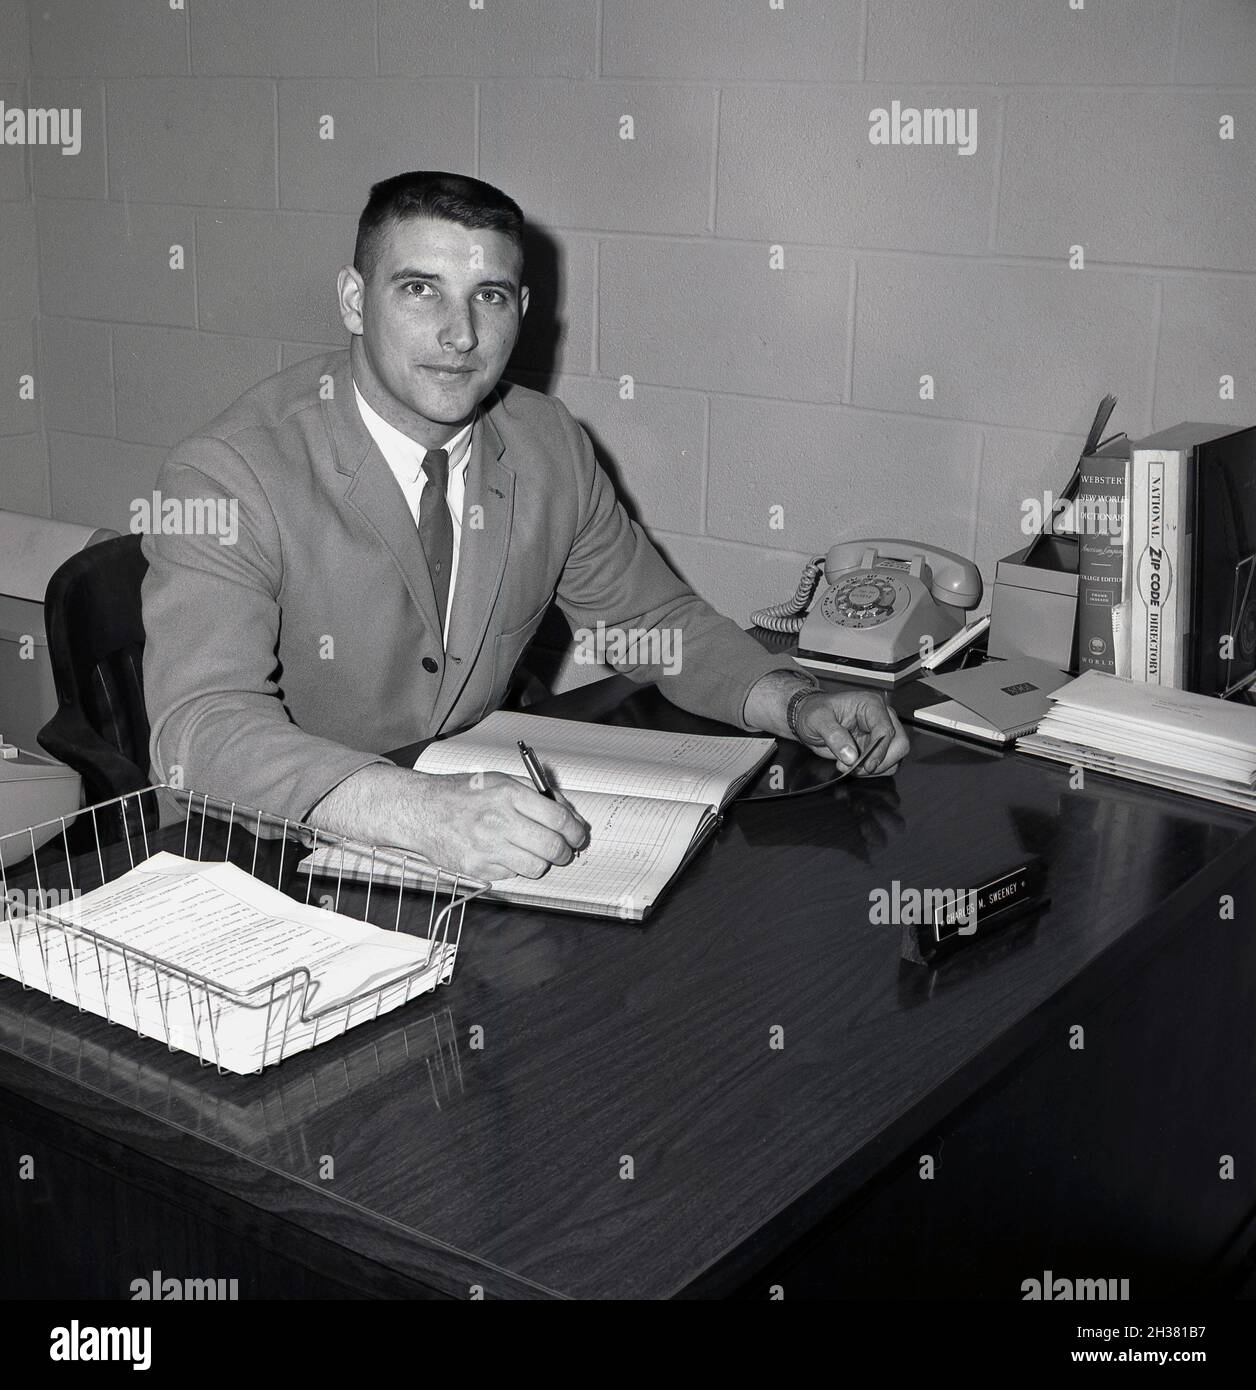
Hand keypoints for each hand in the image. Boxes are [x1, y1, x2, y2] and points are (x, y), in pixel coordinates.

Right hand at [418, 773, 590, 881]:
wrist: (421, 810)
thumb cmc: (463, 794)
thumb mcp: (502, 780)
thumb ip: (538, 795)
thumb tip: (570, 816)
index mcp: (508, 794)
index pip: (558, 818)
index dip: (576, 830)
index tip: (579, 835)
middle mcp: (497, 821)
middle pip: (552, 847)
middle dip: (566, 852)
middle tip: (565, 851)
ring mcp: (486, 847)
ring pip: (536, 867)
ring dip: (542, 862)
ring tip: (534, 851)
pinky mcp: (476, 868)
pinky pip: (512, 874)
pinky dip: (516, 866)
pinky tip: (504, 852)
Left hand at [792, 690, 908, 774]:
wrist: (809, 720)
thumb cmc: (814, 712)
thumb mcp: (817, 720)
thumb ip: (834, 736)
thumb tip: (851, 755)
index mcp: (870, 704)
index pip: (886, 729)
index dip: (880, 750)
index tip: (867, 765)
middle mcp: (881, 717)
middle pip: (899, 745)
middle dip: (879, 762)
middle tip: (854, 768)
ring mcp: (880, 733)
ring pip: (894, 758)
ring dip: (874, 768)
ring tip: (847, 766)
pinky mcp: (876, 747)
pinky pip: (885, 764)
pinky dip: (871, 771)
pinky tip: (852, 766)